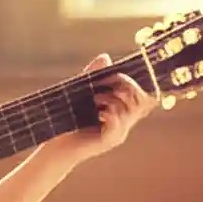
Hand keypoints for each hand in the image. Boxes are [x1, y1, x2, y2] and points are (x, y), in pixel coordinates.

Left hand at [42, 53, 157, 165]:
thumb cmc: (70, 118)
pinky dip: (109, 113)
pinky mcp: (108, 141)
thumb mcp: (82, 92)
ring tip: (94, 99)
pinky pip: (118, 123)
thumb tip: (105, 57)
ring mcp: (118, 133)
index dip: (134, 82)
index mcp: (123, 111)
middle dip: (126, 86)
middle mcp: (125, 123)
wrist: (57, 144)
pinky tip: (97, 112)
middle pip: (142, 101)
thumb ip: (95, 76)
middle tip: (103, 84)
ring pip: (128, 110)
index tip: (115, 74)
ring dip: (112, 99)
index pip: (144, 96)